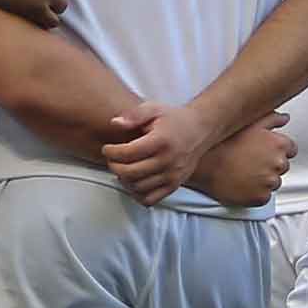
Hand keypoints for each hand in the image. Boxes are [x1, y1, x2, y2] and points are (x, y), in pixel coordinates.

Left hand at [99, 101, 223, 203]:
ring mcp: (172, 175)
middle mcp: (168, 161)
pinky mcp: (175, 185)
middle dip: (114, 166)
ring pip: (138, 187)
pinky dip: (137, 194)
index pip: (128, 153)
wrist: (200, 130)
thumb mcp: (153, 108)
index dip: (111, 152)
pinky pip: (150, 199)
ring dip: (123, 180)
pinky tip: (133, 182)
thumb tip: (114, 123)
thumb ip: (133, 115)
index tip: (107, 148)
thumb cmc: (172, 118)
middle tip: (112, 159)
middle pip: (130, 173)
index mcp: (161, 141)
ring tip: (122, 169)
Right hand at [191, 113, 294, 208]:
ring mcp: (269, 182)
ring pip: (273, 183)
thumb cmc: (224, 142)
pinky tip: (242, 183)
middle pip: (282, 167)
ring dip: (263, 179)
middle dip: (270, 165)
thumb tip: (285, 118)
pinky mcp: (260, 198)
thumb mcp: (249, 123)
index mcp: (279, 145)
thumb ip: (272, 118)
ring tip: (244, 172)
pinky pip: (264, 197)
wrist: (204, 164)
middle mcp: (278, 164)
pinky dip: (256, 192)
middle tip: (250, 162)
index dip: (276, 150)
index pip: (291, 150)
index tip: (263, 152)